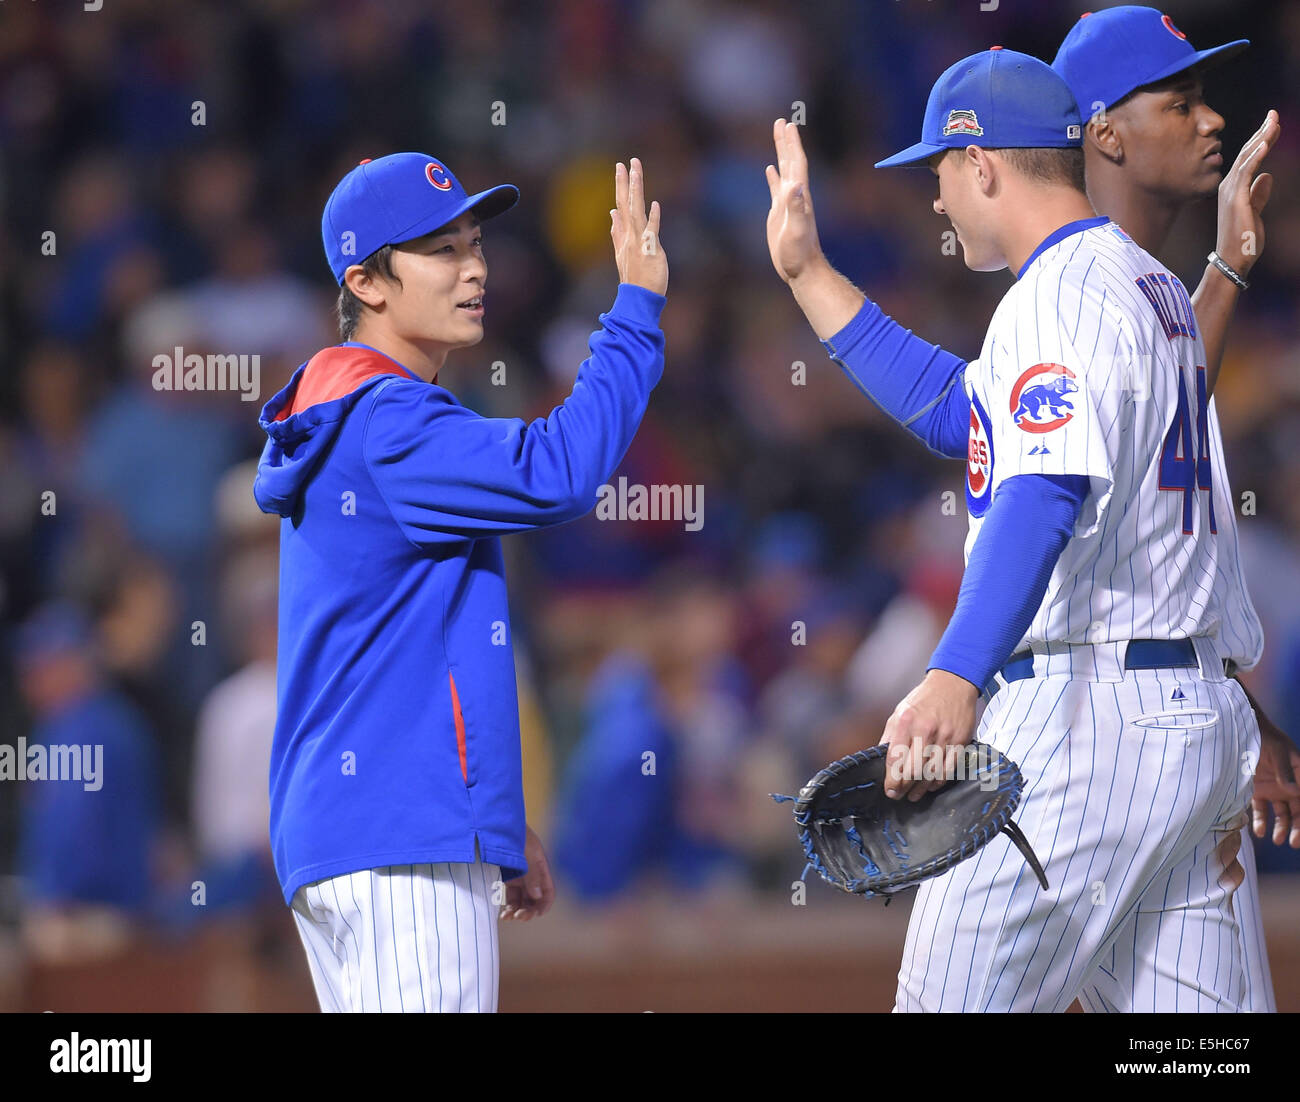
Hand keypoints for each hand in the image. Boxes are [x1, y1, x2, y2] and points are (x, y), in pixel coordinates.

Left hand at [500, 824, 555, 920]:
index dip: (544, 904)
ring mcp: (516, 876)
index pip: (548, 891)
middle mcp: (530, 874)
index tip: (536, 914)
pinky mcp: (503, 876)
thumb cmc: (514, 833)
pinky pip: (508, 896)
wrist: (494, 822)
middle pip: (534, 899)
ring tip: (506, 917)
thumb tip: (537, 896)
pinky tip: (501, 912)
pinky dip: (506, 906)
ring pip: (520, 900)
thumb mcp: (527, 853)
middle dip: (528, 910)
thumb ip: (532, 874)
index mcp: (539, 868)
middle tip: (519, 917)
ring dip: (516, 911)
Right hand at [610, 157, 667, 295]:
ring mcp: (638, 243)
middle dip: (624, 183)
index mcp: (624, 237)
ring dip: (635, 191)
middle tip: (624, 163)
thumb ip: (617, 233)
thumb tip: (612, 215)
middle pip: (625, 205)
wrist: (638, 300)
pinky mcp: (650, 251)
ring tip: (635, 171)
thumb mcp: (623, 253)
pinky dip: (652, 218)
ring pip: (635, 212)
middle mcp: (629, 237)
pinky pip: (651, 232)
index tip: (621, 169)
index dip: (621, 187)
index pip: (621, 207)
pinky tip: (654, 204)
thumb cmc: (635, 279)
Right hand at [765, 118, 825, 283]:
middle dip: (786, 141)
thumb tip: (795, 185)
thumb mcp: (797, 230)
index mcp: (799, 196)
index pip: (796, 163)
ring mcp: (786, 204)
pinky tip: (770, 169)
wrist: (801, 269)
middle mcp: (794, 195)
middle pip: (790, 162)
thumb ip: (797, 207)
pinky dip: (773, 177)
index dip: (792, 144)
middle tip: (781, 121)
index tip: (788, 125)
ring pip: (783, 171)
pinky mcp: (779, 213)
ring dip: (780, 153)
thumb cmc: (799, 253)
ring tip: (778, 136)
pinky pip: (776, 189)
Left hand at [879, 669, 979, 800]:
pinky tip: (931, 785)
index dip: (891, 779)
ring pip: (931, 773)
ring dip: (921, 789)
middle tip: (899, 795)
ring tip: (913, 795)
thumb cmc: (923, 700)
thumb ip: (890, 737)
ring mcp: (945, 736)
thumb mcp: (899, 712)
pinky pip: (948, 770)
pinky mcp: (960, 741)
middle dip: (904, 787)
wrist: (952, 684)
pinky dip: (938, 782)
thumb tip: (881, 761)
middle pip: (913, 770)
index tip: (889, 790)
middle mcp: (925, 729)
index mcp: (906, 721)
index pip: (895, 758)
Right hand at [1214, 109, 1278, 279]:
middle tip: (1274, 114)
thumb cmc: (1242, 240)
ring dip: (1261, 139)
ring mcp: (1230, 192)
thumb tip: (1268, 176)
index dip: (1260, 140)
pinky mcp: (1235, 199)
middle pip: (1247, 153)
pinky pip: (1246, 173)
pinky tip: (1265, 144)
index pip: (1248, 159)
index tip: (1272, 124)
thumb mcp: (1255, 213)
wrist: (1232, 259)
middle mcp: (1228, 186)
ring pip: (1247, 158)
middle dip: (1262, 132)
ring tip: (1273, 122)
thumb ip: (1260, 194)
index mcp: (1233, 189)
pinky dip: (1255, 157)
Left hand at [1251, 715, 1299, 848]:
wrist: (1239, 731)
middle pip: (1297, 810)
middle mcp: (1289, 784)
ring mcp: (1273, 788)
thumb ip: (1284, 771)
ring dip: (1281, 827)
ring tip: (1277, 840)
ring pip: (1281, 813)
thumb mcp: (1277, 751)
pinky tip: (1259, 832)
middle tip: (1292, 842)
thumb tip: (1294, 792)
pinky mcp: (1257, 790)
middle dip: (1297, 827)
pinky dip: (1260, 821)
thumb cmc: (1263, 736)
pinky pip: (1261, 810)